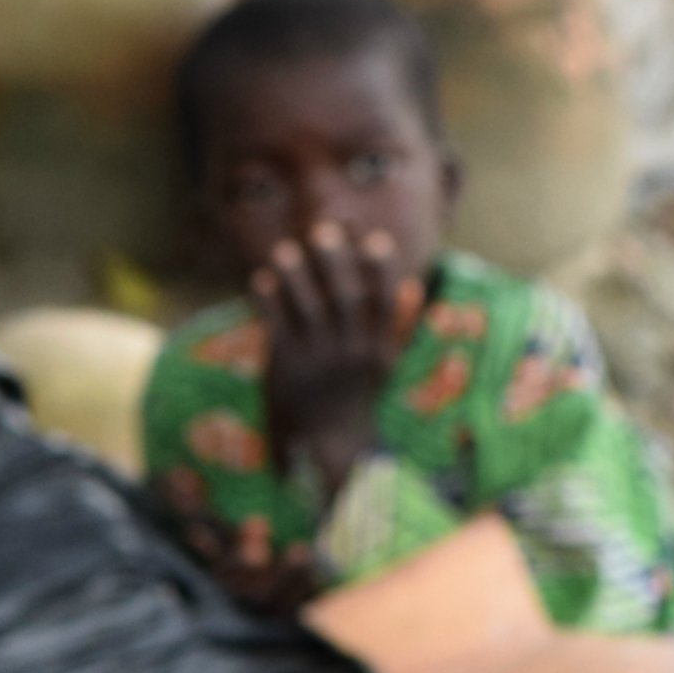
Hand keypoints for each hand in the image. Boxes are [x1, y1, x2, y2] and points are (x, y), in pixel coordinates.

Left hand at [255, 220, 420, 495]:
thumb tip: (413, 285)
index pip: (383, 302)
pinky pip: (278, 327)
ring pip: (308, 309)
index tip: (376, 240)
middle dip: (334, 263)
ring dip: (295, 277)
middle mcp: (350, 350)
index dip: (380, 270)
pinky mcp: (289, 367)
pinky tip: (260, 279)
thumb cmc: (358, 396)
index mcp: (376, 346)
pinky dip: (270, 302)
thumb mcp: (383, 362)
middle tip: (323, 230)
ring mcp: (319, 359)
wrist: (332, 442)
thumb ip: (397, 323)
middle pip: (345, 297)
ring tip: (284, 250)